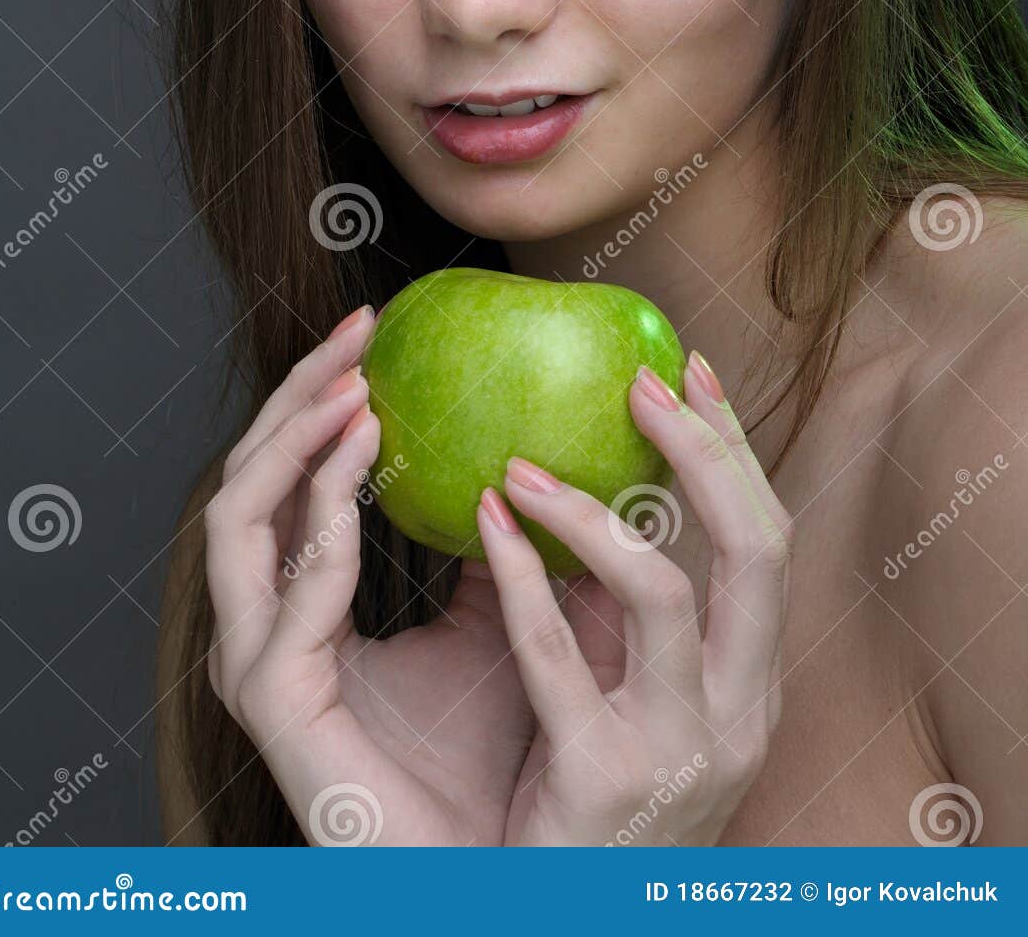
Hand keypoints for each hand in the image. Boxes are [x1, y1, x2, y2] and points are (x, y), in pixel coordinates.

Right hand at [203, 306, 534, 845]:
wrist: (490, 877)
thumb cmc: (493, 760)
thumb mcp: (503, 628)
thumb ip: (499, 552)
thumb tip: (536, 459)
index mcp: (303, 606)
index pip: (286, 477)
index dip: (317, 398)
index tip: (374, 332)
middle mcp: (264, 627)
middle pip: (248, 477)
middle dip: (294, 393)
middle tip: (357, 329)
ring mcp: (255, 666)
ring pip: (234, 519)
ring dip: (291, 441)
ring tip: (351, 385)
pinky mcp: (270, 706)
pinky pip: (284, 595)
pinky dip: (318, 522)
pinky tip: (361, 469)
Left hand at [476, 352, 793, 846]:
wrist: (566, 922)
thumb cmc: (586, 808)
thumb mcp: (631, 705)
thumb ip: (615, 617)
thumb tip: (568, 487)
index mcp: (749, 687)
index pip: (767, 543)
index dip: (733, 451)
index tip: (686, 373)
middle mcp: (738, 715)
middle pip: (758, 551)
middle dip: (707, 453)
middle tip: (642, 383)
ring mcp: (680, 752)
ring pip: (667, 594)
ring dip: (594, 510)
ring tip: (526, 461)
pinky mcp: (604, 781)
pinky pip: (559, 659)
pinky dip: (522, 577)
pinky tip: (486, 521)